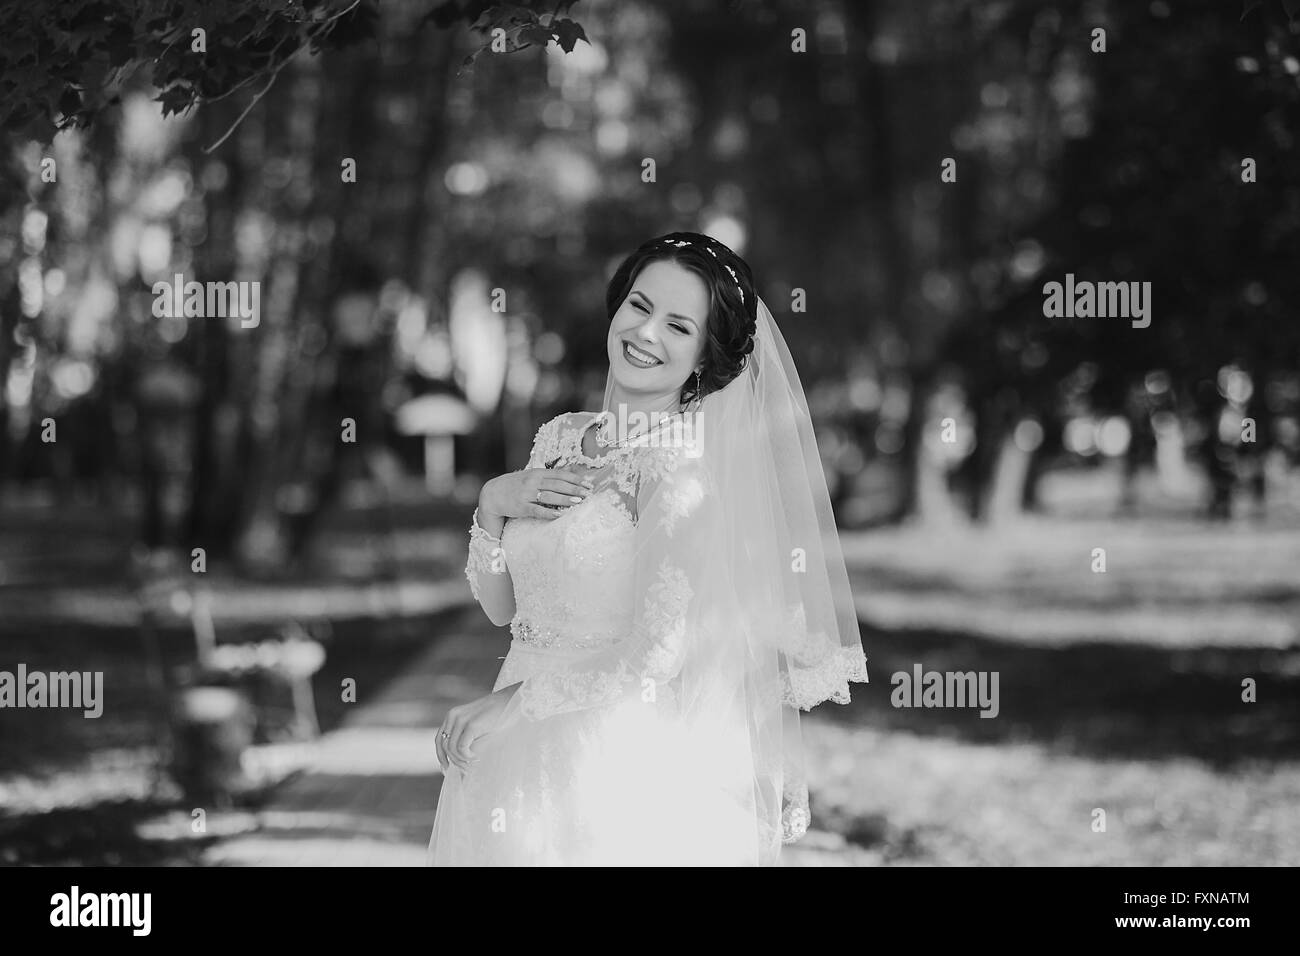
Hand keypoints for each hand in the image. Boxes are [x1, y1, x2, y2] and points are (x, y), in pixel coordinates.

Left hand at [435, 683, 520, 773]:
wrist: (511, 700)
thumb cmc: (497, 715)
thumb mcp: (476, 723)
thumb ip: (466, 735)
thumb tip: (460, 759)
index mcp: (452, 715)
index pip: (439, 740)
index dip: (441, 756)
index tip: (447, 770)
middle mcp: (453, 716)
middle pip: (444, 747)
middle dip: (453, 762)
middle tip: (465, 771)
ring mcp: (461, 720)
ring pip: (452, 750)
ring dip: (461, 761)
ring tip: (473, 764)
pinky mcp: (471, 725)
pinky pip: (461, 748)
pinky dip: (467, 757)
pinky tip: (476, 758)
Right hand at [479, 467, 594, 522]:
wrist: (493, 494)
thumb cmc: (516, 485)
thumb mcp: (531, 476)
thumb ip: (548, 475)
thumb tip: (570, 472)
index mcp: (537, 473)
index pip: (560, 474)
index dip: (575, 479)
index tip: (588, 484)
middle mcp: (533, 482)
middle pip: (557, 485)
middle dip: (574, 489)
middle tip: (588, 494)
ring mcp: (527, 494)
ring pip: (549, 497)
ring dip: (565, 499)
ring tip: (578, 502)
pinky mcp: (522, 507)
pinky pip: (538, 510)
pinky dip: (550, 513)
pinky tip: (560, 515)